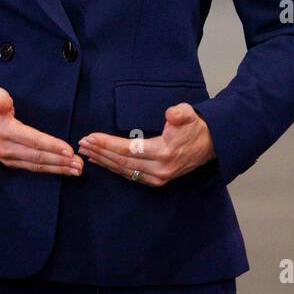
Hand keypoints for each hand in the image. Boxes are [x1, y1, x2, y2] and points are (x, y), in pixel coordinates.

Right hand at [0, 86, 82, 175]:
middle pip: (38, 157)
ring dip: (58, 169)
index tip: (69, 150)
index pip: (33, 140)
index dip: (52, 146)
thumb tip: (5, 103)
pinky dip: (48, 170)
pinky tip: (61, 170)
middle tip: (80, 164)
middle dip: (61, 162)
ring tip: (76, 170)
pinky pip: (32, 167)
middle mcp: (7, 148)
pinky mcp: (10, 161)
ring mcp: (8, 157)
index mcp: (5, 131)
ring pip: (37, 165)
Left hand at [77, 104, 215, 186]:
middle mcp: (159, 169)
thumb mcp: (190, 114)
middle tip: (82, 144)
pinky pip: (130, 175)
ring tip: (86, 152)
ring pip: (124, 170)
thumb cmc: (196, 127)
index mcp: (164, 152)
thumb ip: (180, 113)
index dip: (108, 143)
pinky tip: (102, 162)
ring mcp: (158, 177)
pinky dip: (114, 168)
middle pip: (122, 162)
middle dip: (100, 152)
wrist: (211, 144)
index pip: (128, 149)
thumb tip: (170, 114)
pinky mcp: (157, 180)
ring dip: (103, 161)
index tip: (90, 137)